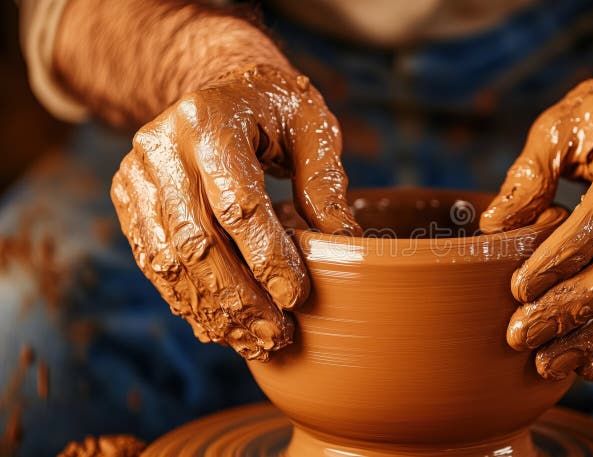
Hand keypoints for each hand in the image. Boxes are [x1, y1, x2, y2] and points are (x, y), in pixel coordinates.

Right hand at [111, 65, 360, 360]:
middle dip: (239, 298)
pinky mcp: (128, 198)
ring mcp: (137, 174)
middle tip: (277, 335)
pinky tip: (221, 326)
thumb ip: (324, 184)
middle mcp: (162, 146)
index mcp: (209, 120)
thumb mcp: (310, 128)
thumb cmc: (272, 107)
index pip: (238, 204)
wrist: (216, 89)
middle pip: (197, 242)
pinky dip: (188, 300)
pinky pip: (154, 262)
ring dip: (213, 310)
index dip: (267, 257)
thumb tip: (345, 245)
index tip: (296, 297)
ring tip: (254, 341)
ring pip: (170, 261)